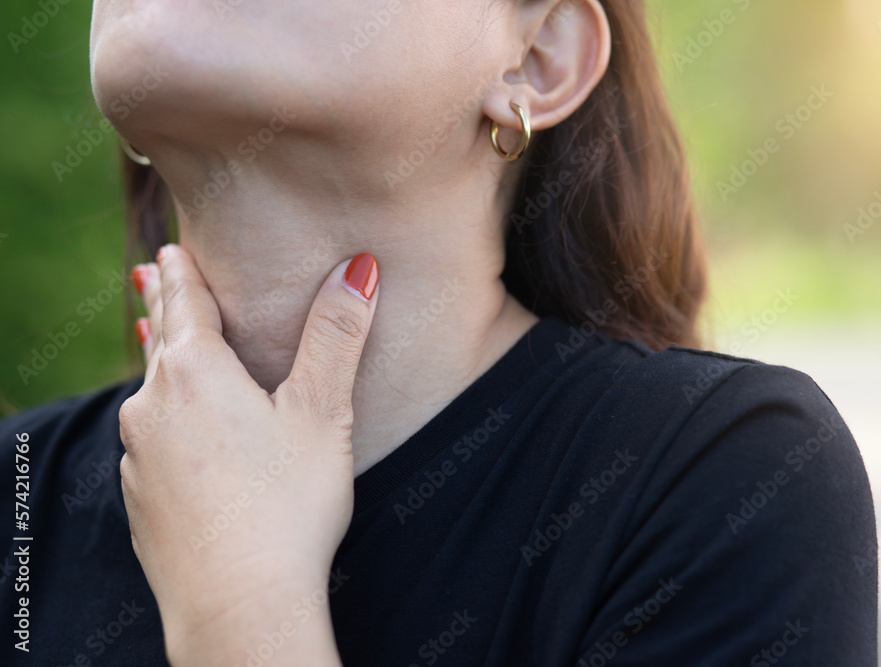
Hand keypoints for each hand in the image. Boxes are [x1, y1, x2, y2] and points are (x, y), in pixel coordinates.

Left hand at [122, 245, 378, 664]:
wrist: (239, 604)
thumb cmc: (288, 504)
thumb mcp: (322, 412)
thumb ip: (337, 336)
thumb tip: (360, 266)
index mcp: (195, 372)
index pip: (184, 303)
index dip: (180, 273)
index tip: (168, 252)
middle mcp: (153, 405)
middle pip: (158, 339)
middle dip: (161, 305)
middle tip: (154, 275)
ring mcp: (140, 455)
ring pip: (149, 392)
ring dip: (158, 362)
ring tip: (157, 343)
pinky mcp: (141, 498)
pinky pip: (147, 439)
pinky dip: (159, 417)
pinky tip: (168, 430)